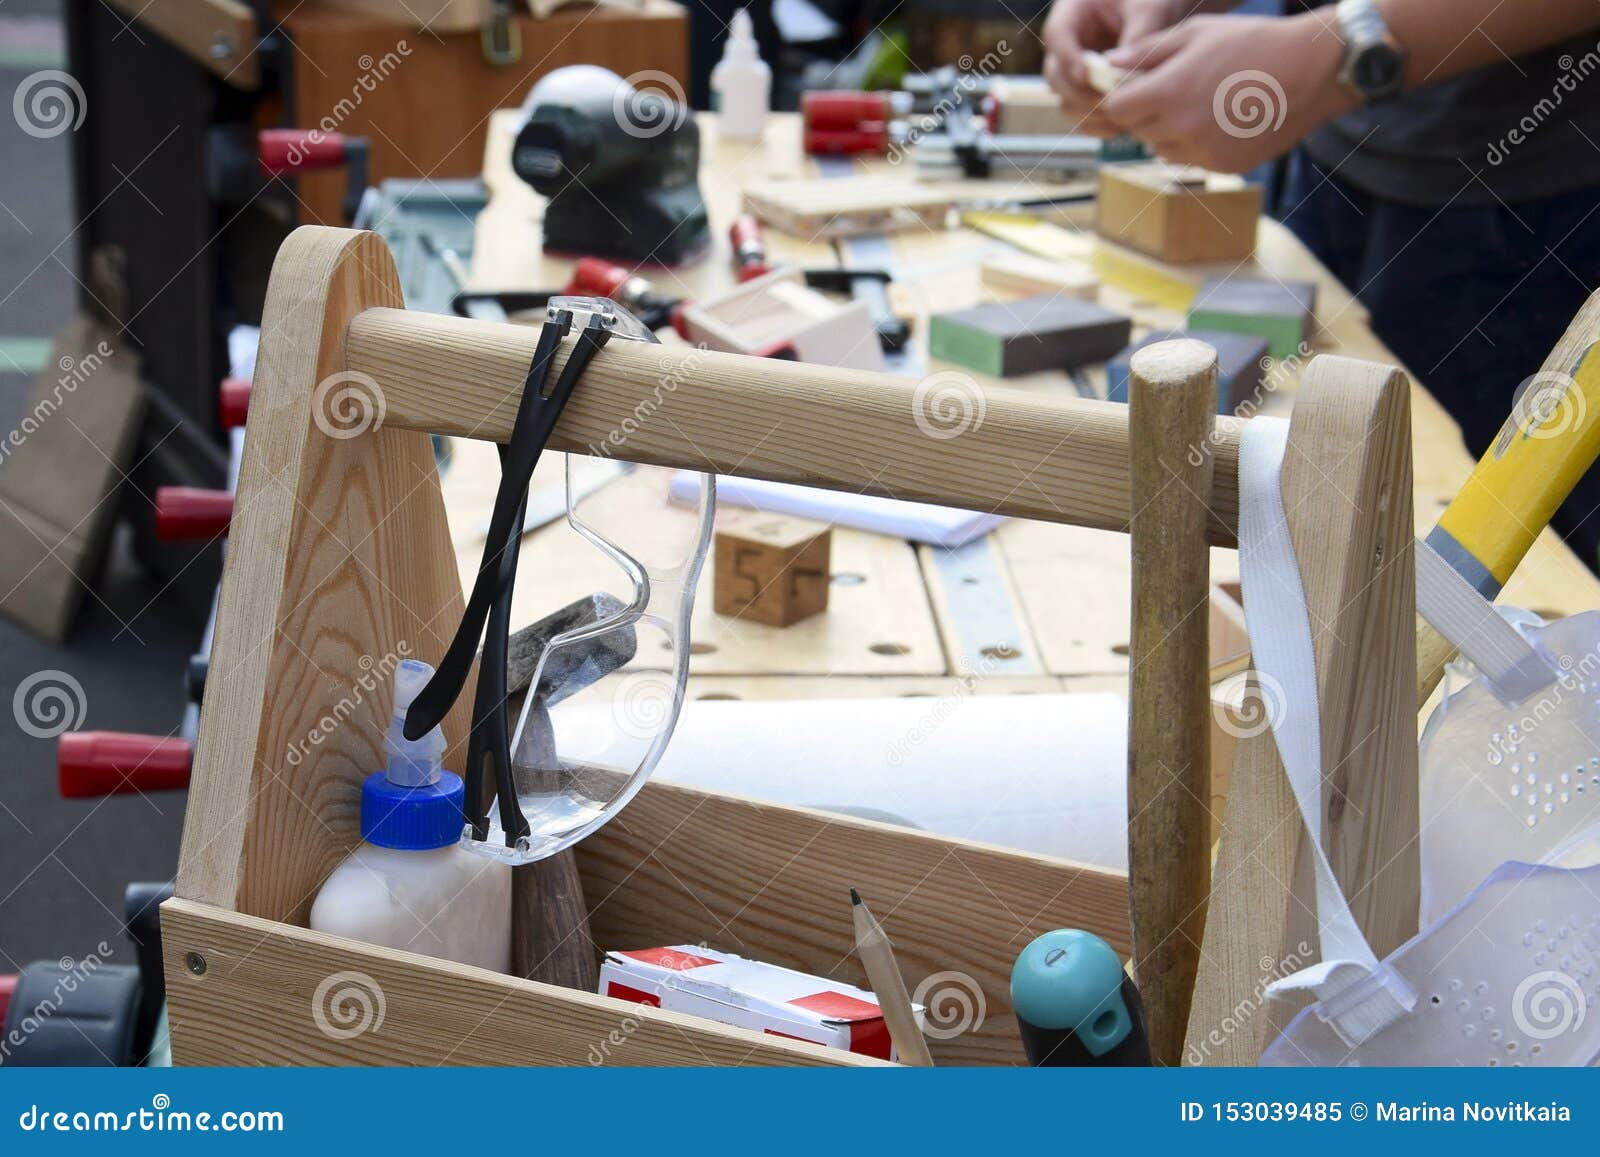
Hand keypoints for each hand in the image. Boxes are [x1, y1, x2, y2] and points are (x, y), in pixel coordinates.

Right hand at [1042, 0, 1182, 136]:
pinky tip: (1122, 126)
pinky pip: (1083, 116)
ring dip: (1089, 113)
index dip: (1068, 58)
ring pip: (1066, 101)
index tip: (1086, 75)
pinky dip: (1098, 125)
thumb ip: (1138, 37)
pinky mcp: (1091, 94)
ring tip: (1119, 117)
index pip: (1057, 36)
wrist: (1162, 10)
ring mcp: (1076, 73)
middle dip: (1081, 93)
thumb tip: (1126, 76)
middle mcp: (1068, 46)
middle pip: (1056, 76)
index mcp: (1073, 12)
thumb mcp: (1148, 7)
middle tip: (1109, 102)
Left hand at [1099, 11, 1357, 170]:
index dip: (1120, 97)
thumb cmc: (1254, 43)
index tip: (1132, 87)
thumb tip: (1109, 64)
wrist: (1312, 71)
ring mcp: (1202, 152)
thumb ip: (1148, 51)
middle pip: (1137, 130)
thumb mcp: (1196, 33)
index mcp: (1168, 92)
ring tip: (1200, 102)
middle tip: (1171, 90)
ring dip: (1168, 131)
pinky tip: (1221, 118)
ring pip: (1162, 148)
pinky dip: (1195, 144)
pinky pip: (1191, 160)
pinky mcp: (1223, 167)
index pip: (1116, 109)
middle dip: (1145, 112)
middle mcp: (1181, 128)